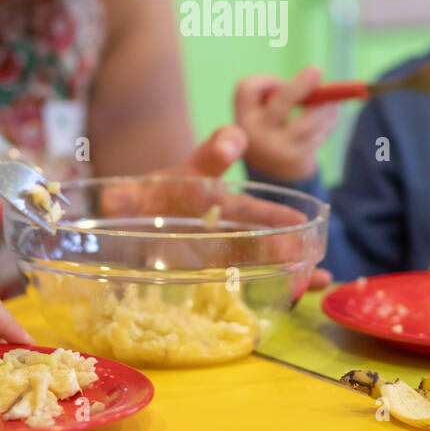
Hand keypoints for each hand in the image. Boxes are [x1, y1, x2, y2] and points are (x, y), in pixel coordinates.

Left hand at [101, 126, 331, 291]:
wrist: (145, 227)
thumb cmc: (145, 205)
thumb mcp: (132, 198)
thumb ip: (125, 197)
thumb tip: (112, 199)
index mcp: (197, 183)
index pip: (207, 161)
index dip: (221, 147)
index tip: (232, 144)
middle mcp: (219, 209)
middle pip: (250, 211)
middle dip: (274, 220)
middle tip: (299, 228)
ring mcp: (228, 241)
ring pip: (265, 243)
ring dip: (291, 254)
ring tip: (317, 266)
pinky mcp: (231, 268)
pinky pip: (264, 272)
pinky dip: (289, 278)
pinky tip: (314, 286)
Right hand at [234, 66, 339, 181]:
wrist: (272, 172)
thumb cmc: (270, 128)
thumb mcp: (263, 111)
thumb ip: (280, 93)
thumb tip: (317, 80)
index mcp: (244, 117)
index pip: (247, 90)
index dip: (265, 81)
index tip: (279, 83)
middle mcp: (256, 134)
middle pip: (281, 105)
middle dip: (299, 86)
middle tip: (316, 70)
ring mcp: (277, 150)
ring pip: (307, 121)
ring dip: (323, 106)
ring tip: (330, 100)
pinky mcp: (297, 160)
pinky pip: (318, 134)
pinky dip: (329, 120)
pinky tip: (330, 114)